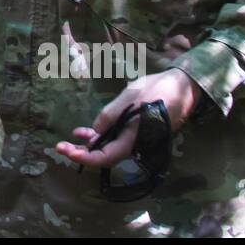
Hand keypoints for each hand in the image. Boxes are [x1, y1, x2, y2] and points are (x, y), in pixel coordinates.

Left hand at [55, 69, 202, 168]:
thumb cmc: (157, 90)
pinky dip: (103, 136)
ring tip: (74, 136)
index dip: (84, 158)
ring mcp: (138, 139)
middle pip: (106, 156)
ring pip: (110, 148)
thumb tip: (94, 132)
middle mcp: (135, 144)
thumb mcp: (129, 97)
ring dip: (91, 144)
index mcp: (133, 139)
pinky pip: (118, 140)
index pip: (105, 158)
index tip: (66, 150)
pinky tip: (91, 130)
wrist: (183, 86)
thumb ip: (110, 115)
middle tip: (61, 146)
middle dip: (83, 152)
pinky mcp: (139, 132)